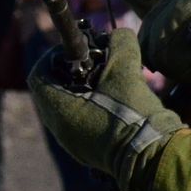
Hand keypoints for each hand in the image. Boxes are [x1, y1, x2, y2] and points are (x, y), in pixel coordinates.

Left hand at [28, 28, 186, 190]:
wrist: (152, 156)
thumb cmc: (133, 114)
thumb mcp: (127, 70)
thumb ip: (121, 44)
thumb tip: (118, 35)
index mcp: (59, 109)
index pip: (39, 74)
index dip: (53, 55)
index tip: (76, 48)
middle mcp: (58, 128)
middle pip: (52, 91)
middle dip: (70, 72)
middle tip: (95, 62)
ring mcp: (71, 142)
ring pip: (66, 107)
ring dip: (82, 91)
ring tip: (109, 83)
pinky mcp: (86, 151)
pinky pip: (79, 122)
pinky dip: (91, 107)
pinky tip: (116, 104)